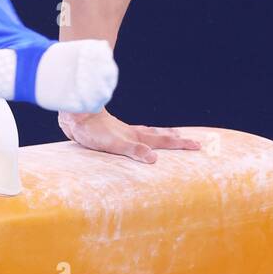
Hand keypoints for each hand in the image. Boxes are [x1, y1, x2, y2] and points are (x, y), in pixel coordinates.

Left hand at [57, 108, 200, 163]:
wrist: (74, 114)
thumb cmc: (93, 130)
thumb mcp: (114, 144)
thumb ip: (134, 150)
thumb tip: (154, 159)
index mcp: (135, 137)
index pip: (162, 142)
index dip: (179, 144)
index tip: (198, 145)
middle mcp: (131, 134)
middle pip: (158, 136)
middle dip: (175, 140)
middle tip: (193, 142)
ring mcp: (122, 132)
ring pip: (147, 133)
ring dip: (160, 135)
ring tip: (172, 135)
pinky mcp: (111, 133)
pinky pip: (132, 136)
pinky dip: (141, 137)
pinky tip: (137, 138)